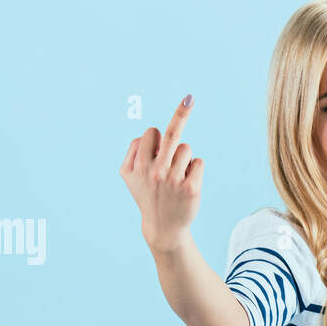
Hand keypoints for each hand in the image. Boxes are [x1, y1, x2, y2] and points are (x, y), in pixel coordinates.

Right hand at [119, 94, 203, 251]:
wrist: (163, 227)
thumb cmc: (147, 195)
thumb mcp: (129, 175)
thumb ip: (133, 151)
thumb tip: (149, 133)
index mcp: (139, 166)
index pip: (151, 133)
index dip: (156, 138)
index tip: (160, 137)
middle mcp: (155, 171)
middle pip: (171, 134)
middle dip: (181, 112)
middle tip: (189, 98)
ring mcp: (174, 180)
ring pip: (186, 148)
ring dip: (183, 157)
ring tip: (176, 175)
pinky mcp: (191, 188)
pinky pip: (198, 162)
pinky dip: (194, 168)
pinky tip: (186, 183)